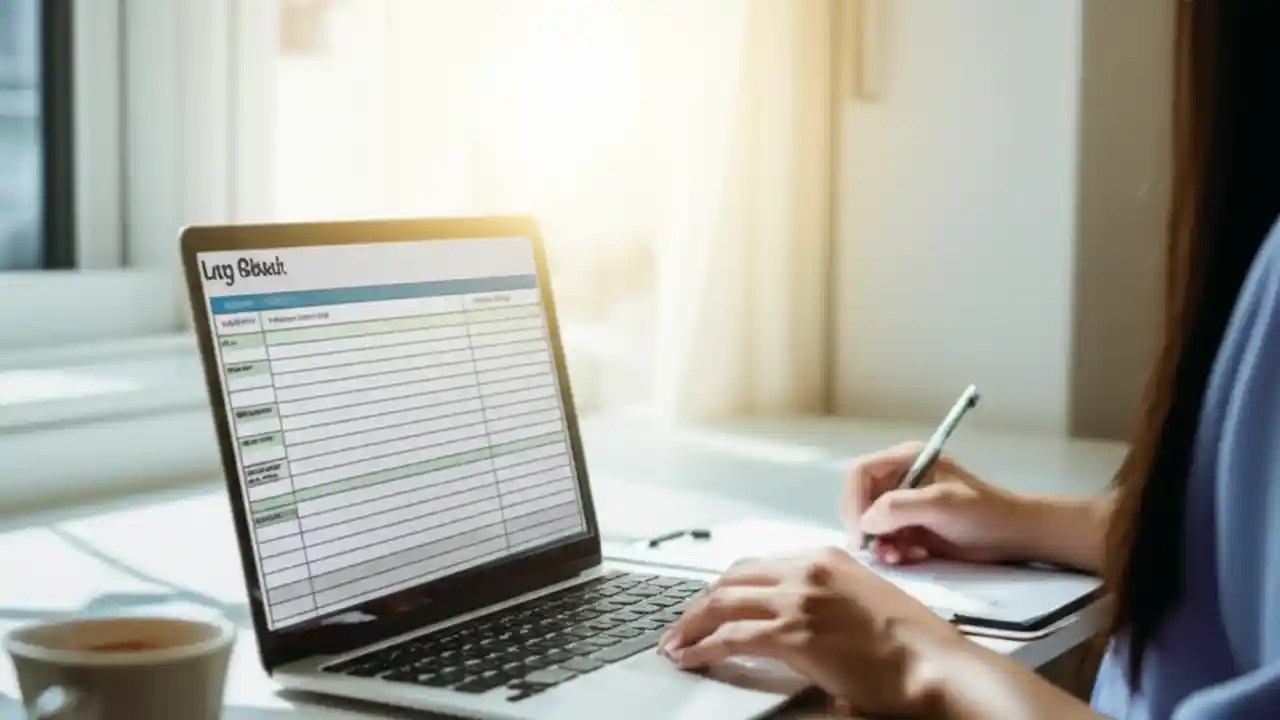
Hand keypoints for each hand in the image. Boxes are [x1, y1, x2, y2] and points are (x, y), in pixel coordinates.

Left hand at [660, 548, 963, 715]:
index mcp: (825, 557)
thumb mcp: (863, 600)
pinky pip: (732, 636)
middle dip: (700, 603)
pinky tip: (692, 657)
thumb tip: (792, 617)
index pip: (756, 565)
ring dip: (691, 625)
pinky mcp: (794, 634)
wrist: (933, 664)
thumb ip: (824, 598)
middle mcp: (808, 570)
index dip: (725, 587)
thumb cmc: (911, 643)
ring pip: (723, 604)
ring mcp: (799, 600)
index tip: (708, 604)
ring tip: (676, 644)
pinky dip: (704, 647)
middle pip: (732, 579)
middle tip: (682, 625)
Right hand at [840, 442, 1032, 564]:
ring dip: (880, 543)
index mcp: (906, 459)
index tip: (860, 532)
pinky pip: (886, 539)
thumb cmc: (982, 512)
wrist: (1014, 536)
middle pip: (860, 499)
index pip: (860, 473)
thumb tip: (863, 523)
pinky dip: (892, 551)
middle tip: (879, 551)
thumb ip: (898, 508)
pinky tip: (912, 557)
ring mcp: (905, 505)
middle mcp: (900, 479)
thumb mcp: (941, 504)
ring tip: (899, 557)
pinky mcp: (911, 527)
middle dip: (866, 527)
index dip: (854, 501)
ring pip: (870, 524)